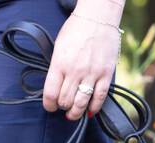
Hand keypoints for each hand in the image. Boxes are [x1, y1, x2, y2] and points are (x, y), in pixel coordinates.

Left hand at [43, 1, 123, 119]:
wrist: (98, 18)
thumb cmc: (76, 29)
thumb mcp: (59, 47)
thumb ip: (57, 68)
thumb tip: (56, 88)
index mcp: (60, 63)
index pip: (50, 94)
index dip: (49, 105)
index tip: (50, 106)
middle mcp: (75, 71)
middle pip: (65, 101)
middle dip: (62, 107)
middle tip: (63, 106)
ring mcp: (91, 73)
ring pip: (81, 103)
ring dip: (75, 112)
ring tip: (73, 113)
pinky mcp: (106, 74)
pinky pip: (99, 98)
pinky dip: (94, 108)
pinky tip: (89, 110)